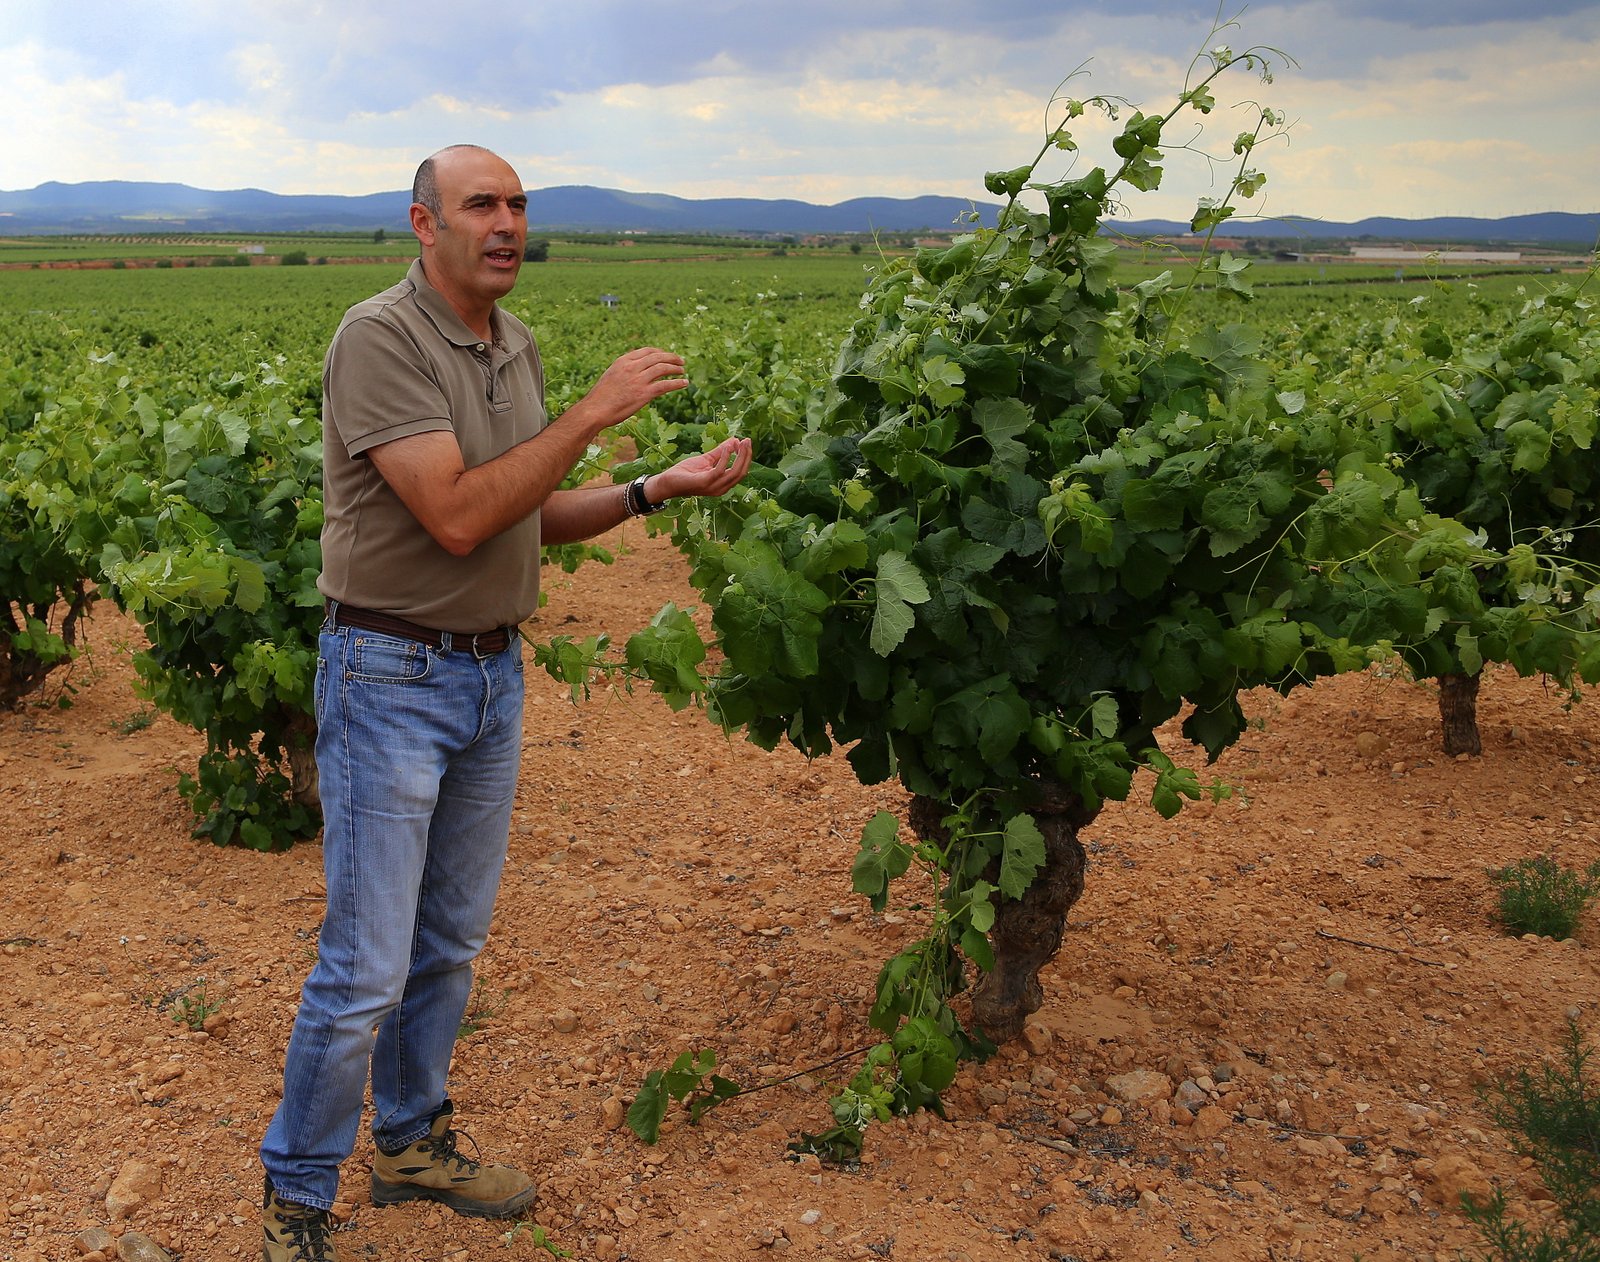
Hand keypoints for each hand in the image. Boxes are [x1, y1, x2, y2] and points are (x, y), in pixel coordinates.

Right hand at [573, 347, 687, 435]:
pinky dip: (677, 383)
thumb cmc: (601, 397)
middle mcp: (632, 367)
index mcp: (623, 361)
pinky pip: (665, 385)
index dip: (659, 352)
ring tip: (683, 371)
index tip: (666, 355)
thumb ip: (624, 372)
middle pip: (657, 357)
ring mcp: (639, 380)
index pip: (646, 351)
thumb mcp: (611, 376)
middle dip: (671, 357)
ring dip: (676, 369)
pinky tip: (684, 383)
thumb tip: (635, 374)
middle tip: (681, 361)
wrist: (595, 410)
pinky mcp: (644, 393)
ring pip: (663, 368)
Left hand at [647, 436, 753, 502]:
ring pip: (734, 472)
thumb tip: (735, 440)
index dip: (746, 457)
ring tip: (739, 442)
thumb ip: (720, 452)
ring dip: (739, 455)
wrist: (668, 482)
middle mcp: (721, 488)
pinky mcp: (705, 482)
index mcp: (723, 483)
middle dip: (746, 455)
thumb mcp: (706, 459)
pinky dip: (725, 457)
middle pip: (741, 472)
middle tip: (747, 440)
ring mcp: (714, 487)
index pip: (741, 471)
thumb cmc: (686, 472)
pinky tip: (727, 447)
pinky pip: (720, 470)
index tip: (747, 441)